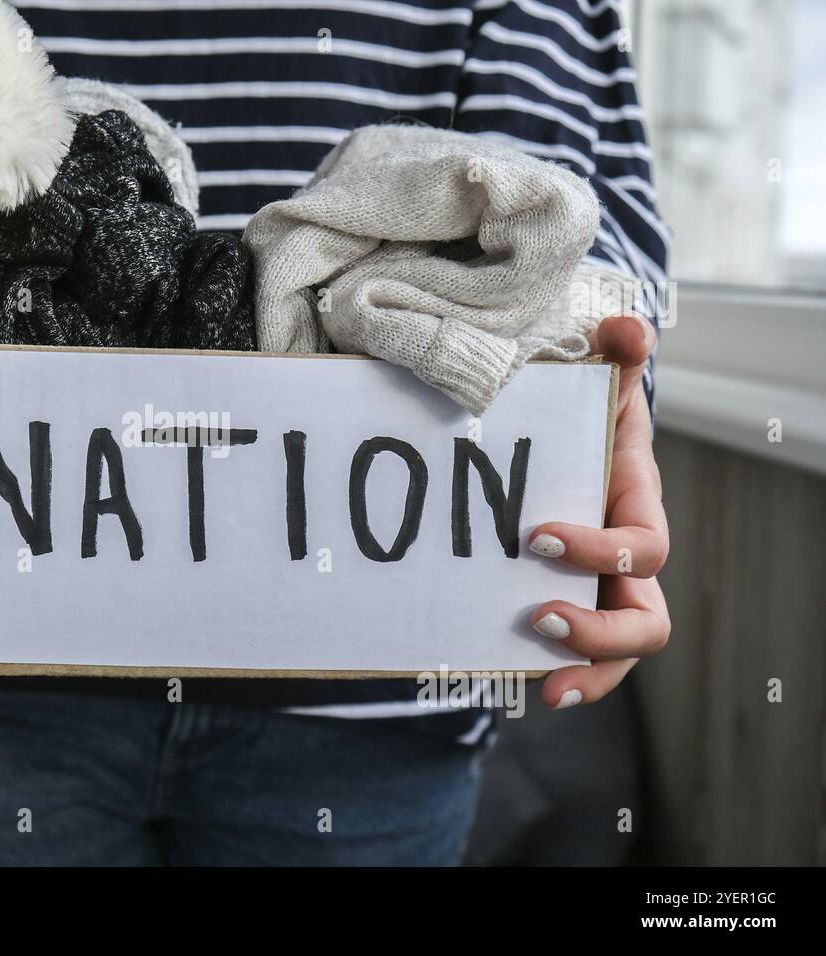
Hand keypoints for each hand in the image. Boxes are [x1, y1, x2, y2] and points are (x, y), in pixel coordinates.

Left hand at [527, 314, 670, 708]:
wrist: (556, 442)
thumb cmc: (582, 416)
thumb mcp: (597, 384)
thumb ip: (615, 353)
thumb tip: (626, 328)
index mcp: (635, 510)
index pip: (642, 550)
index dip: (601, 553)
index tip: (538, 537)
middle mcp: (623, 564)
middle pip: (646, 622)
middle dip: (601, 633)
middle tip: (540, 619)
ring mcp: (594, 591)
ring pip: (616, 653)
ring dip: (586, 672)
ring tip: (544, 688)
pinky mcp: (558, 604)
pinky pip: (568, 654)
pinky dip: (548, 671)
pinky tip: (510, 677)